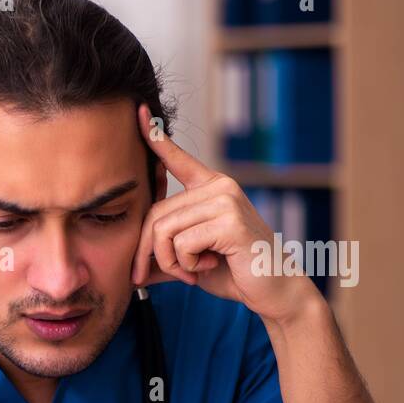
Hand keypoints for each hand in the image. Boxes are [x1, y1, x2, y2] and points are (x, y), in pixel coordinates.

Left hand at [131, 103, 318, 324]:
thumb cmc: (232, 271)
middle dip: (147, 251)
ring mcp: (226, 200)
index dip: (157, 139)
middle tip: (153, 274)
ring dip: (169, 261)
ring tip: (191, 270)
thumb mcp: (190, 260)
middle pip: (155, 213)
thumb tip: (132, 270)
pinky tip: (207, 266)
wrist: (272, 289)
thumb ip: (163, 255)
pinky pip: (181, 243)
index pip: (177, 160)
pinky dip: (185, 264)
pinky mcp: (229, 220)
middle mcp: (219, 187)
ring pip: (164, 229)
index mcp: (211, 188)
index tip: (140, 113)